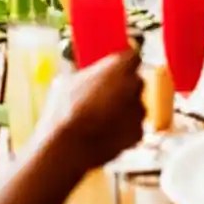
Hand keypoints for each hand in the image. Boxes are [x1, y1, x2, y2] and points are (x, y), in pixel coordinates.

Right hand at [42, 50, 143, 169]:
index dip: (125, 64)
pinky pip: (133, 127)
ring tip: (100, 119)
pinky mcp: (138, 133)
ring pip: (134, 106)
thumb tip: (89, 77)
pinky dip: (123, 130)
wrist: (69, 146)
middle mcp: (134, 85)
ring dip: (123, 110)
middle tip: (105, 95)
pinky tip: (104, 134)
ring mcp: (138, 110)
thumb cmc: (64, 111)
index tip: (117, 68)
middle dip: (124, 88)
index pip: (133, 56)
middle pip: (135, 81)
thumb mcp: (68, 82)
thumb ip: (88, 76)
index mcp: (118, 66)